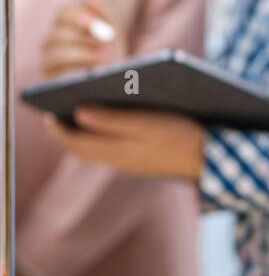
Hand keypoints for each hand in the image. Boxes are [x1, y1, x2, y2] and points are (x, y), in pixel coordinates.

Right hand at [39, 0, 124, 78]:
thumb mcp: (114, 34)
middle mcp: (52, 41)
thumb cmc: (113, 57)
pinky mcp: (49, 76)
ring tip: (103, 57)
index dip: (76, 15)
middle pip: (57, 32)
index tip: (92, 22)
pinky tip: (94, 68)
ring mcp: (47, 59)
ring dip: (80, 52)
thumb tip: (88, 0)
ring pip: (54, 50)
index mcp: (67, 26)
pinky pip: (53, 66)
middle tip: (104, 43)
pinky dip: (74, 65)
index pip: (62, 13)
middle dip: (81, 37)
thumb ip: (104, 15)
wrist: (116, 84)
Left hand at [43, 106, 204, 180]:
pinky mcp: (147, 161)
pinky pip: (116, 150)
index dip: (58, 129)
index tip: (47, 111)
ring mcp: (135, 163)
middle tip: (57, 111)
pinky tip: (110, 122)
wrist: (214, 159)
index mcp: (119, 152)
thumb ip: (112, 119)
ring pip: (99, 151)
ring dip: (86, 134)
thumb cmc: (182, 135)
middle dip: (68, 132)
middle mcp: (122, 161)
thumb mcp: (146, 123)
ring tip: (79, 113)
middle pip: (84, 149)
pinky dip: (104, 137)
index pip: (76, 144)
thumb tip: (78, 113)